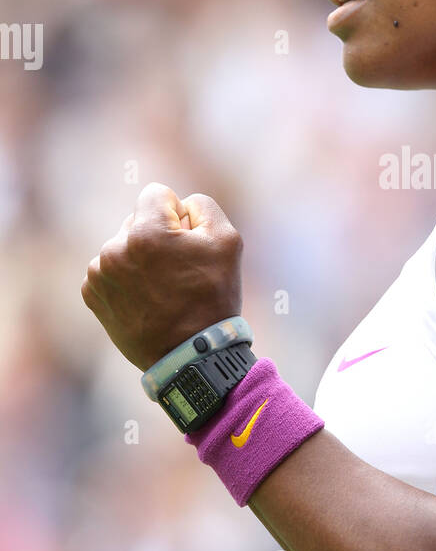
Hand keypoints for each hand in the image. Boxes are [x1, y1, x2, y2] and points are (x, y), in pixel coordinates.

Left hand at [81, 182, 243, 370]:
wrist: (190, 356)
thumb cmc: (212, 297)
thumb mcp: (227, 240)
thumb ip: (202, 206)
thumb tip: (179, 205)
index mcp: (146, 232)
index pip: (155, 194)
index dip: (177, 213)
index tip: (186, 241)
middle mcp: (115, 248)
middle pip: (136, 221)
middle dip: (156, 237)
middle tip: (178, 271)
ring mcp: (100, 274)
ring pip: (122, 246)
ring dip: (140, 259)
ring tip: (162, 289)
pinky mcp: (92, 294)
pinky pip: (110, 271)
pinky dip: (126, 280)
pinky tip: (146, 300)